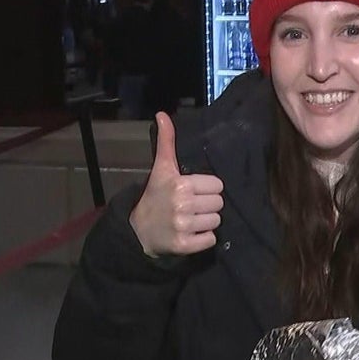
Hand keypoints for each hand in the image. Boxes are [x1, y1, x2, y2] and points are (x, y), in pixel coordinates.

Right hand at [129, 111, 224, 256]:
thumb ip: (166, 141)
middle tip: (191, 206)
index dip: (207, 189)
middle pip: (218, 203)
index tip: (192, 192)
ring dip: (206, 222)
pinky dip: (203, 239)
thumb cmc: (155, 196)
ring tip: (191, 219)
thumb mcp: (162, 168)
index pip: (217, 186)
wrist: (139, 230)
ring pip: (216, 221)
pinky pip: (210, 239)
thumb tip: (162, 114)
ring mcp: (183, 226)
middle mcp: (182, 205)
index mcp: (180, 184)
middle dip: (207, 205)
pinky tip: (191, 233)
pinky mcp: (184, 245)